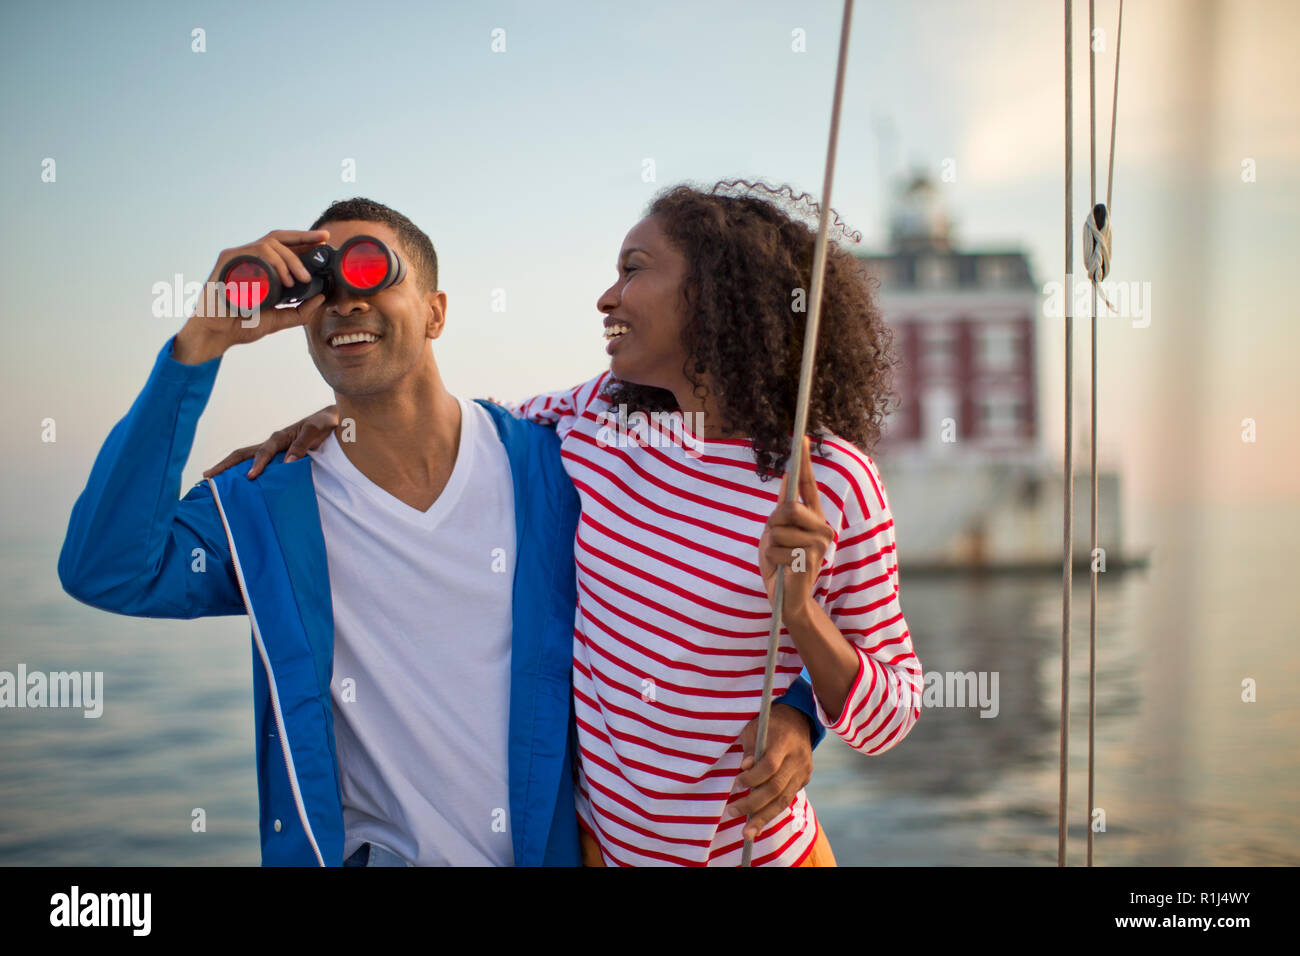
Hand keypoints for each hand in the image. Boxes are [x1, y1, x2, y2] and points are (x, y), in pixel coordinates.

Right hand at [172, 229, 331, 364]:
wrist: (217, 334)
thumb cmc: (241, 325)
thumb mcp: (279, 319)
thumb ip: (300, 311)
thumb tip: (321, 297)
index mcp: (261, 267)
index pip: (284, 247)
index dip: (304, 240)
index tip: (325, 240)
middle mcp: (249, 258)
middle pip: (278, 239)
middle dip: (303, 238)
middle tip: (321, 249)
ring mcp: (238, 257)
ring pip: (269, 244)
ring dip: (290, 259)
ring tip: (302, 278)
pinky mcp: (228, 260)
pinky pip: (255, 251)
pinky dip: (273, 262)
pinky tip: (285, 279)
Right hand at [203, 405, 339, 478]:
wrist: (331, 421)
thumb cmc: (323, 424)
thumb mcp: (315, 430)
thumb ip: (302, 445)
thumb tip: (287, 463)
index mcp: (279, 437)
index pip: (263, 452)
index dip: (257, 464)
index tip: (251, 477)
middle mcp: (272, 444)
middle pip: (243, 454)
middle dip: (225, 465)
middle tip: (207, 476)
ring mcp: (273, 452)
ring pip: (246, 460)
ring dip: (230, 470)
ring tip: (213, 482)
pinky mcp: (278, 459)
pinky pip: (258, 467)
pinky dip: (245, 474)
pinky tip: (240, 487)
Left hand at [727, 703, 813, 840]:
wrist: (798, 719)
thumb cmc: (769, 723)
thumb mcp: (755, 728)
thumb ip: (750, 748)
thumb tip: (744, 768)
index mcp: (785, 741)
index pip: (770, 765)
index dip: (753, 777)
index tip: (737, 783)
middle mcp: (798, 758)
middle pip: (776, 787)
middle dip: (754, 804)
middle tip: (733, 811)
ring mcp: (803, 770)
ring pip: (784, 800)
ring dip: (763, 817)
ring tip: (747, 833)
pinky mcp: (804, 779)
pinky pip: (787, 800)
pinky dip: (772, 812)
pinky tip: (758, 824)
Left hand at [758, 436, 833, 624]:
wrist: (786, 599)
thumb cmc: (779, 564)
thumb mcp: (776, 533)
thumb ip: (783, 510)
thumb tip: (788, 476)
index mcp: (813, 518)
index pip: (808, 485)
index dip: (804, 462)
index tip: (801, 437)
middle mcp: (822, 527)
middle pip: (787, 508)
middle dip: (773, 525)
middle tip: (775, 543)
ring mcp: (819, 543)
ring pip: (777, 530)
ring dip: (769, 547)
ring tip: (779, 560)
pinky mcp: (811, 558)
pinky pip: (775, 548)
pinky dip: (771, 560)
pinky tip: (783, 570)